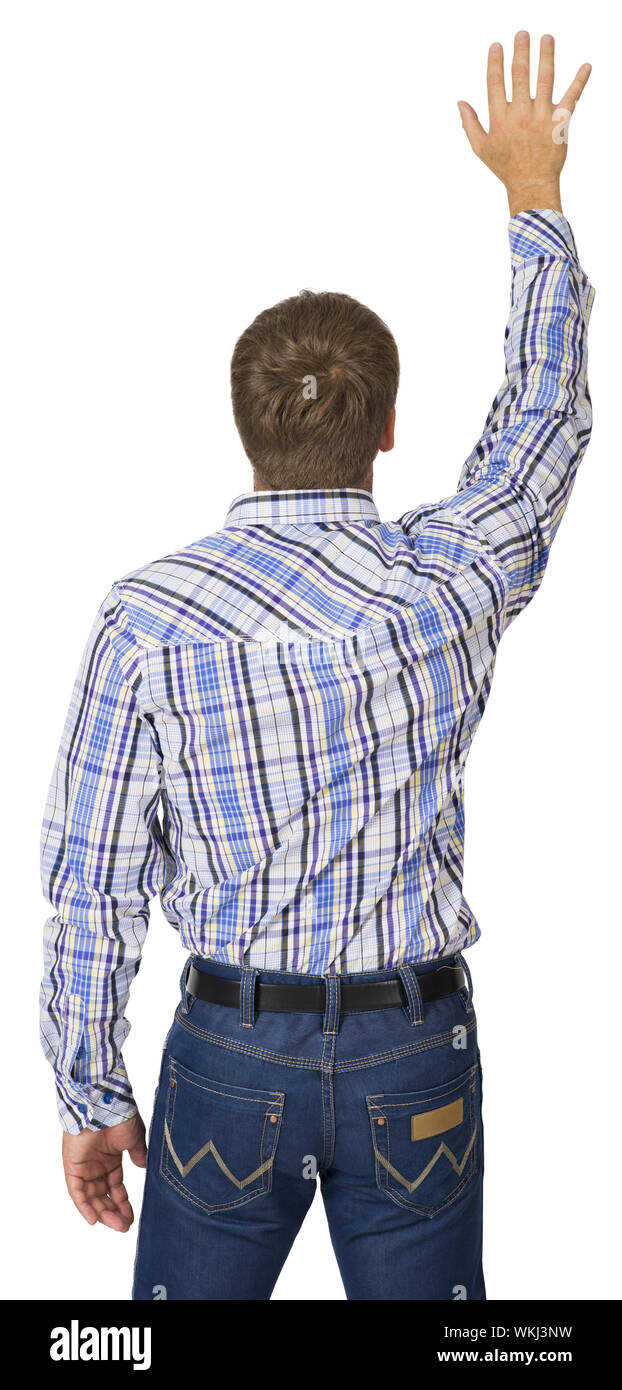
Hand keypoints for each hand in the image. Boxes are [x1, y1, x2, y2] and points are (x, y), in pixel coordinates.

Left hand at [62, 1112, 146, 1231]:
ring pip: (91, 1198)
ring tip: (117, 1225)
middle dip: (114, 1213)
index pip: (115, 1188)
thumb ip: (138, 1154)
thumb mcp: (134, 1139)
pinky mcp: (72, 1167)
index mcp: (110, 1159)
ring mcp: (84, 1167)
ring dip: (103, 1213)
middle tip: (125, 1226)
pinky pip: (76, 1192)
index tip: (132, 1217)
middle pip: (103, 1196)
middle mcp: (96, 1166)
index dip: (123, 1203)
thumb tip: (144, 1167)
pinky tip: (94, 1219)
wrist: (104, 1103)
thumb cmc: (120, 1116)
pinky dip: (84, 1206)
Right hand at [457, 32, 591, 216]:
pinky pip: (572, 97)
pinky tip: (586, 66)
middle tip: (522, 34)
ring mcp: (541, 117)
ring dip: (546, 56)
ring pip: (545, 80)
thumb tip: (460, 102)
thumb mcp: (481, 149)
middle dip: (520, 52)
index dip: (495, 62)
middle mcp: (520, 115)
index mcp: (499, 120)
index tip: (497, 46)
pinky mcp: (559, 122)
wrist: (531, 185)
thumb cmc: (506, 168)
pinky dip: (580, 81)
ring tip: (547, 39)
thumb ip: (470, 124)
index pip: (495, 83)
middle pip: (520, 75)